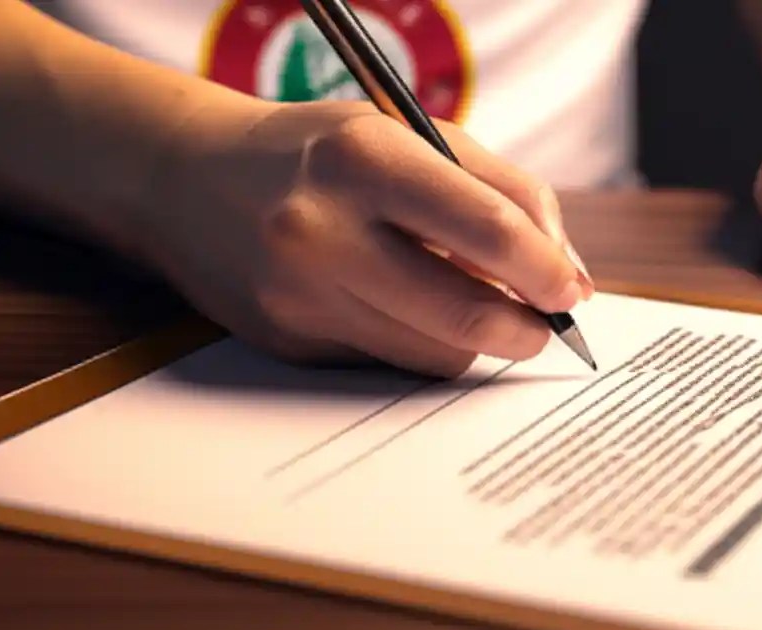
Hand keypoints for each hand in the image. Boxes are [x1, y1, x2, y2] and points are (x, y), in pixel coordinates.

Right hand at [138, 99, 592, 376]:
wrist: (188, 180)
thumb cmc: (323, 153)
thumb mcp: (410, 135)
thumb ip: (503, 191)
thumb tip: (570, 274)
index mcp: (362, 158)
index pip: (484, 227)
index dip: (545, 269)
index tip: (572, 290)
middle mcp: (322, 230)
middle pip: (463, 311)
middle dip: (526, 329)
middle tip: (546, 325)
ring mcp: (300, 295)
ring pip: (434, 352)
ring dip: (477, 340)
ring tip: (482, 308)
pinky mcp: (289, 343)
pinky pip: (391, 362)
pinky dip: (424, 344)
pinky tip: (413, 311)